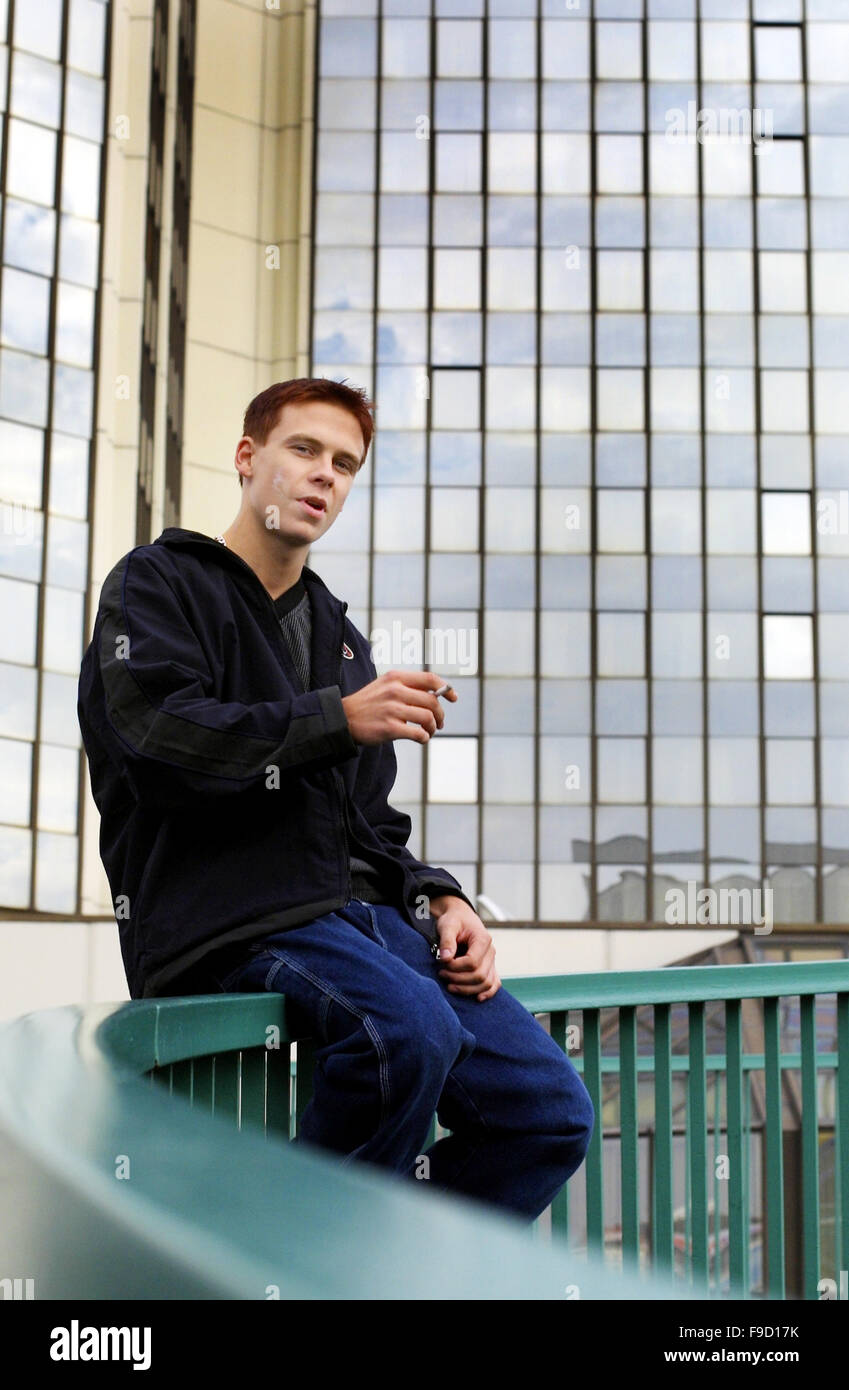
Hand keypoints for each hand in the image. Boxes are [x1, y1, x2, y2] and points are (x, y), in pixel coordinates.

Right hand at [341, 670, 457, 746]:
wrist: (343, 719)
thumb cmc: (368, 703)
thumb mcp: (385, 685)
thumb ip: (407, 687)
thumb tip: (435, 695)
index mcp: (396, 677)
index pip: (430, 679)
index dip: (446, 688)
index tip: (453, 698)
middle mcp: (395, 690)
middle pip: (432, 701)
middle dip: (440, 715)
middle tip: (439, 723)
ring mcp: (392, 709)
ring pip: (427, 717)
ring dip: (433, 727)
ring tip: (429, 731)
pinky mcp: (389, 728)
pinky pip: (418, 733)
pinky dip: (424, 738)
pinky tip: (421, 739)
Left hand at [429, 895, 500, 1002]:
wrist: (460, 917)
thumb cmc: (453, 920)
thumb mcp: (447, 925)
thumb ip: (447, 940)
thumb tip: (445, 958)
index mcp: (483, 939)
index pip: (472, 962)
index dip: (456, 967)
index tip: (442, 963)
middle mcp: (490, 951)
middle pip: (480, 975)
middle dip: (458, 979)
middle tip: (441, 974)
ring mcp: (492, 961)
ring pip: (486, 983)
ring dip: (467, 989)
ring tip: (449, 985)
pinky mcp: (490, 967)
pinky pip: (494, 983)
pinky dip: (488, 993)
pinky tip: (477, 998)